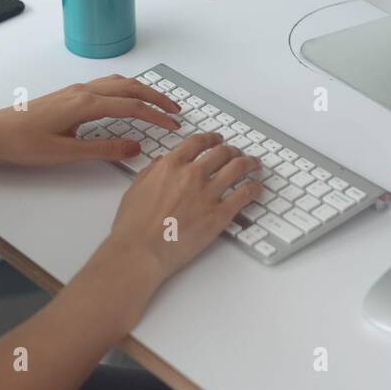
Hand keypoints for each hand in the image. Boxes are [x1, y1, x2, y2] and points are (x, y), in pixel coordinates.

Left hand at [0, 74, 181, 166]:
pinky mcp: (70, 94)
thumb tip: (134, 147)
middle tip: (176, 110)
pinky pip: (106, 84)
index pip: (131, 106)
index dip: (156, 115)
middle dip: (156, 97)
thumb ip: (102, 149)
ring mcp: (76, 90)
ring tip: (158, 103)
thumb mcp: (65, 153)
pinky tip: (127, 99)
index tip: (173, 125)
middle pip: (129, 88)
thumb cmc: (23, 143)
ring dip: (141, 90)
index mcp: (85, 105)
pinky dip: (125, 89)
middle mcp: (83, 92)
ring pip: (118, 82)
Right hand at [108, 132, 261, 281]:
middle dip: (232, 150)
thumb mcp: (136, 189)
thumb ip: (151, 172)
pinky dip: (254, 188)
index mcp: (171, 166)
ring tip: (254, 164)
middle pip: (222, 152)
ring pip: (238, 168)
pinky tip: (257, 187)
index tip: (217, 139)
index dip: (211, 138)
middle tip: (237, 153)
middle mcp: (192, 174)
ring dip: (249, 163)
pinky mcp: (219, 215)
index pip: (198, 142)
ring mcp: (208, 194)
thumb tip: (160, 163)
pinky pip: (245, 195)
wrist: (141, 251)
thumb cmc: (133, 226)